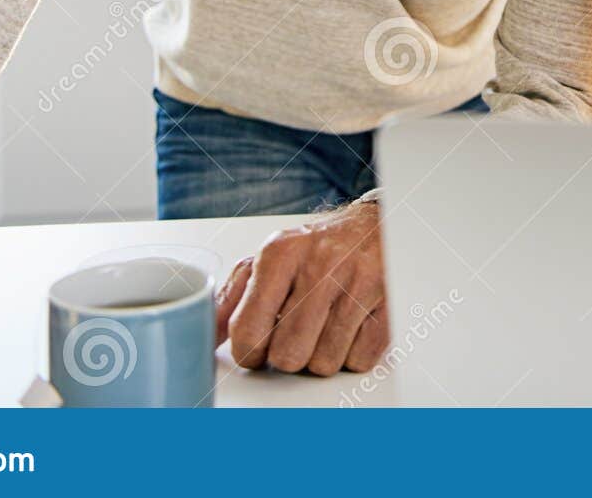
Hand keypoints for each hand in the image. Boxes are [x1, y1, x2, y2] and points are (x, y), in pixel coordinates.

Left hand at [215, 200, 388, 376]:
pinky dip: (351, 354)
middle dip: (287, 355)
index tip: (256, 348)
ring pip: (323, 365)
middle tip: (295, 335)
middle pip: (287, 356)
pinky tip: (350, 326)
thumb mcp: (270, 259)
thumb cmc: (317, 248)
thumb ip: (232, 298)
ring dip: (320, 356)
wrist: (376, 226)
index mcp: (281, 254)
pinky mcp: (387, 305)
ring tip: (325, 326)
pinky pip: (358, 362)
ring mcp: (358, 286)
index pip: (248, 330)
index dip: (249, 353)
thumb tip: (203, 336)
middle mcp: (320, 266)